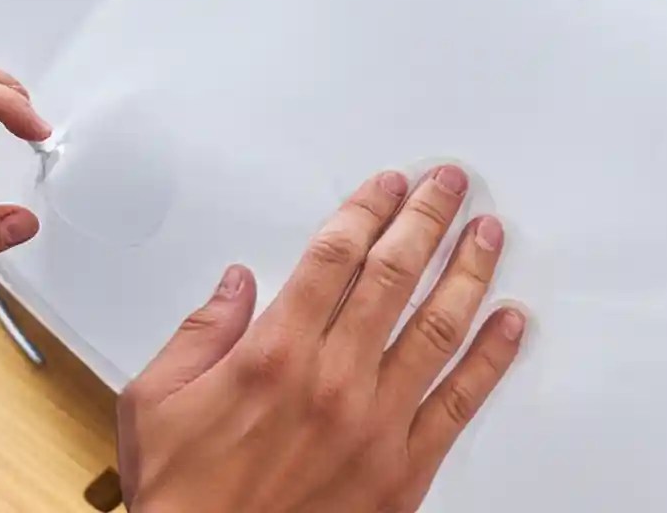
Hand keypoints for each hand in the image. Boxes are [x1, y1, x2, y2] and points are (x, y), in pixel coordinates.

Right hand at [117, 167, 525, 511]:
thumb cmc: (185, 497)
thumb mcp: (156, 400)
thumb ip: (200, 330)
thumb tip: (237, 283)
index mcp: (273, 354)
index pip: (334, 257)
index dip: (366, 211)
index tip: (388, 185)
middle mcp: (332, 380)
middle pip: (393, 277)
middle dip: (426, 220)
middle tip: (450, 185)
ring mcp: (375, 424)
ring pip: (436, 328)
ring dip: (467, 272)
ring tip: (488, 234)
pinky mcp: (403, 471)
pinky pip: (460, 403)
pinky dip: (491, 359)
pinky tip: (510, 324)